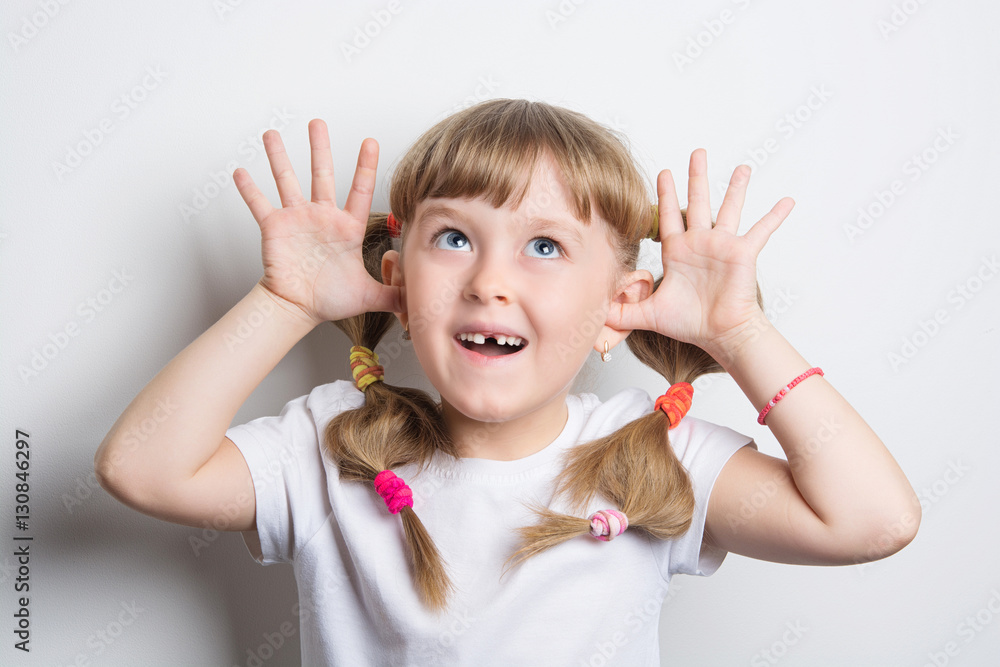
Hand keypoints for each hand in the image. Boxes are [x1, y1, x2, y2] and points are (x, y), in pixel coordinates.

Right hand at [233, 119, 400, 325]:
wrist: (299, 308)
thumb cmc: (330, 299)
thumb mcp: (370, 296)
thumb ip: (395, 294)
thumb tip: (419, 298)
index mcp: (346, 227)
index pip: (360, 191)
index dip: (366, 166)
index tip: (370, 141)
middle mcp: (321, 216)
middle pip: (321, 174)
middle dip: (320, 147)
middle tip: (318, 123)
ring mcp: (297, 219)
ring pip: (287, 181)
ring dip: (279, 157)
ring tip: (271, 134)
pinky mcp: (274, 228)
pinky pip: (259, 204)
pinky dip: (249, 189)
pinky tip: (240, 172)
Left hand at [607, 149, 793, 354]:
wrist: (719, 334)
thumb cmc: (689, 323)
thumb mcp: (648, 314)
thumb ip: (621, 311)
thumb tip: (595, 313)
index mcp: (678, 252)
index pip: (667, 217)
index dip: (664, 195)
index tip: (662, 172)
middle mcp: (700, 243)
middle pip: (697, 202)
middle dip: (696, 176)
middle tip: (697, 151)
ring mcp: (722, 246)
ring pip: (730, 209)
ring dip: (736, 187)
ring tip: (743, 166)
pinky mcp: (742, 254)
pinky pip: (761, 231)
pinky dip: (775, 216)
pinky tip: (788, 201)